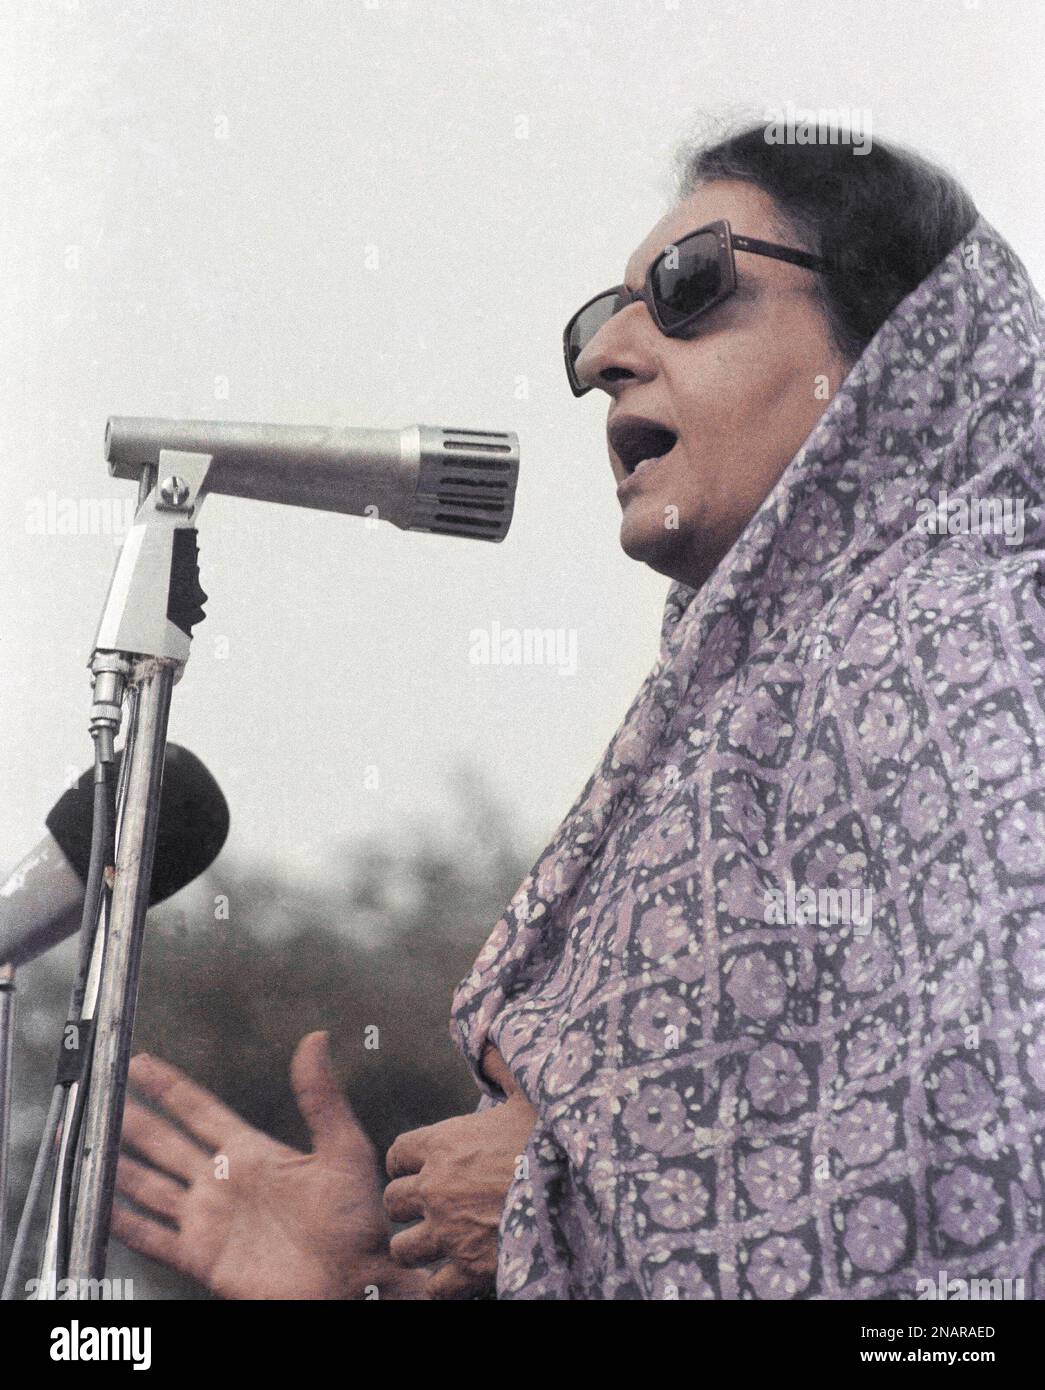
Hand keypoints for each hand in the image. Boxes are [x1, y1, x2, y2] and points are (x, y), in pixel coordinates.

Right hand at [114, 1031, 425, 1299]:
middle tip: (97, 1094)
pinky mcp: (202, 1258)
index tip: (137, 1063)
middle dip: (130, 1119)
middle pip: (164, 1143)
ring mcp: (209, 1220)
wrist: (355, 1284)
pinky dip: (121, 1221)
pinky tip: (96, 1203)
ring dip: (116, 1164)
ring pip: (148, 1185)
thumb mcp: (344, 1149)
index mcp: (253, 1152)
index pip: (198, 1110)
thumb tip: (316, 1038)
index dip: (167, 1087)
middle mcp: (224, 1182)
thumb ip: (321, 1097)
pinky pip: (151, 1237)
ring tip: (83, 1140)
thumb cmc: (359, 1222)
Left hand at [383, 1045, 536, 1299]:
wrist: (578, 1185)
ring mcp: (448, 1230)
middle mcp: (436, 1186)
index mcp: (445, 1142)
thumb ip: (501, 1066)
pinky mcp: (468, 1267)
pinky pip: (436, 1287)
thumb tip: (487, 1041)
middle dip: (407, 1206)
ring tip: (435, 1245)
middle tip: (426, 1208)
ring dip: (418, 1247)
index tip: (414, 1168)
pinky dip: (443, 1285)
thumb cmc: (552, 1135)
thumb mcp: (528, 1090)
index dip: (405, 1162)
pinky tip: (456, 1278)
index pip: (399, 1152)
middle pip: (393, 1202)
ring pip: (404, 1247)